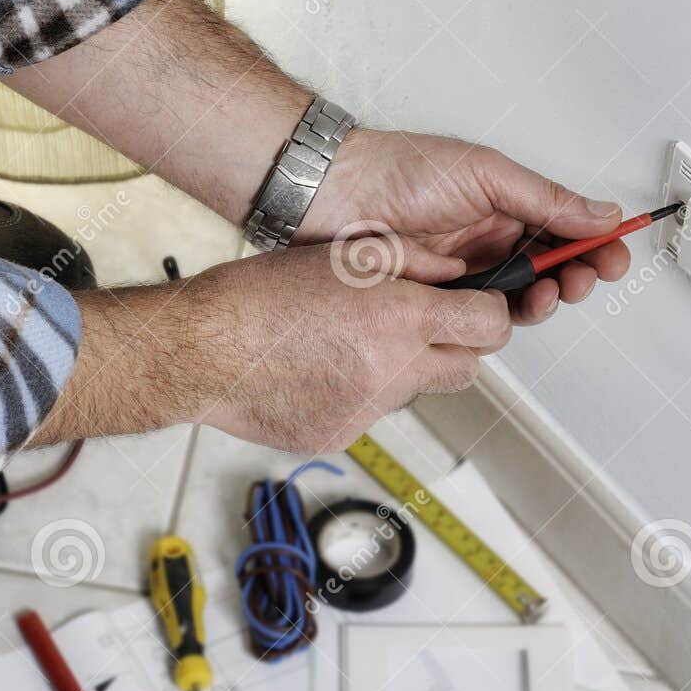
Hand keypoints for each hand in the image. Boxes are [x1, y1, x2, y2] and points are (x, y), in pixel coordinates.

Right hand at [183, 241, 502, 453]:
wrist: (203, 352)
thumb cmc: (260, 298)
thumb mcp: (344, 254)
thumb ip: (412, 262)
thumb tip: (454, 275)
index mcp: (398, 319)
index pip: (488, 326)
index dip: (487, 313)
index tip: (476, 307)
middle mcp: (391, 371)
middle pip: (467, 369)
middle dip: (455, 347)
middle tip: (421, 327)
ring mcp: (367, 411)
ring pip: (415, 392)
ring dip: (401, 370)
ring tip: (350, 345)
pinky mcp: (341, 436)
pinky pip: (371, 415)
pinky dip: (358, 395)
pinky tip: (321, 372)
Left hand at [301, 129, 631, 324]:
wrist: (334, 194)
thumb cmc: (399, 169)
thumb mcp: (486, 174)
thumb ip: (546, 200)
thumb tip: (601, 213)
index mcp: (506, 207)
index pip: (565, 233)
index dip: (595, 248)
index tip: (614, 258)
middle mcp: (488, 243)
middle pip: (548, 274)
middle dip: (573, 280)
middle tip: (579, 281)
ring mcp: (463, 275)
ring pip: (516, 304)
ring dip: (539, 303)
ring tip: (543, 294)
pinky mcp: (435, 303)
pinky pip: (473, 321)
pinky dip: (491, 321)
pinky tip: (498, 310)